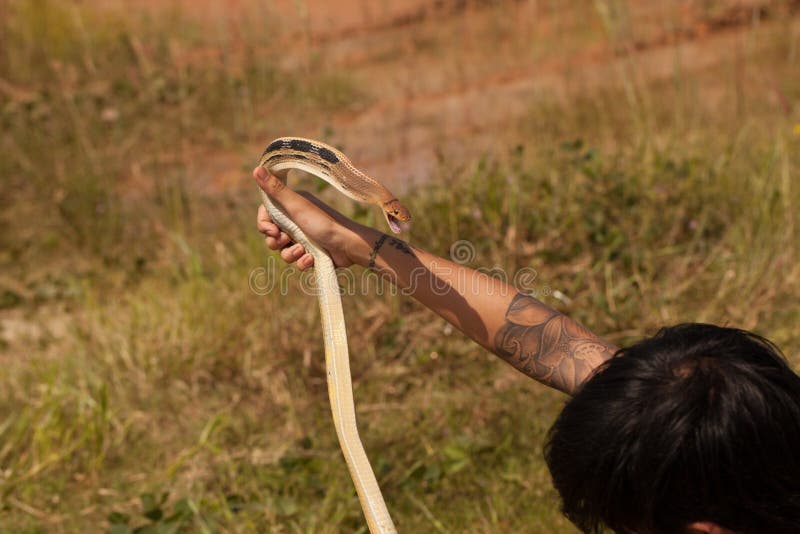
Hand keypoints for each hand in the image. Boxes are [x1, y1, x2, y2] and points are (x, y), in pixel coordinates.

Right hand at [253, 166, 377, 269]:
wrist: (348, 245)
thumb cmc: (323, 222)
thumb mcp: (296, 206)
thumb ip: (275, 190)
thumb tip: (256, 168)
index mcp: (292, 206)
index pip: (266, 216)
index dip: (264, 226)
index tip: (272, 231)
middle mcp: (297, 221)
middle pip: (272, 236)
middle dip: (276, 242)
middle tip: (286, 241)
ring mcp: (304, 238)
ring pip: (283, 251)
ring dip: (291, 254)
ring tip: (304, 251)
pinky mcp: (312, 253)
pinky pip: (297, 261)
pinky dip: (303, 261)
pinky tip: (312, 258)